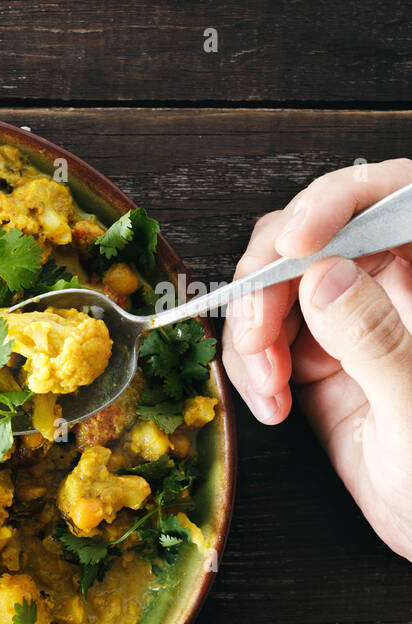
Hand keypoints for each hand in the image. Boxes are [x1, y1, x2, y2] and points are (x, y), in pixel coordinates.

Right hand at [223, 158, 411, 560]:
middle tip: (258, 335)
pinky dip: (248, 368)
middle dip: (271, 280)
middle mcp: (396, 285)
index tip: (298, 243)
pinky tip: (270, 407)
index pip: (393, 195)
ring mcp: (353, 321)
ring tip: (267, 389)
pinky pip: (261, 339)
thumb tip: (323, 273)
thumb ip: (378, 339)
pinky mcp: (318, 358)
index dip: (338, 200)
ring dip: (251, 332)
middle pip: (314, 235)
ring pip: (275, 285)